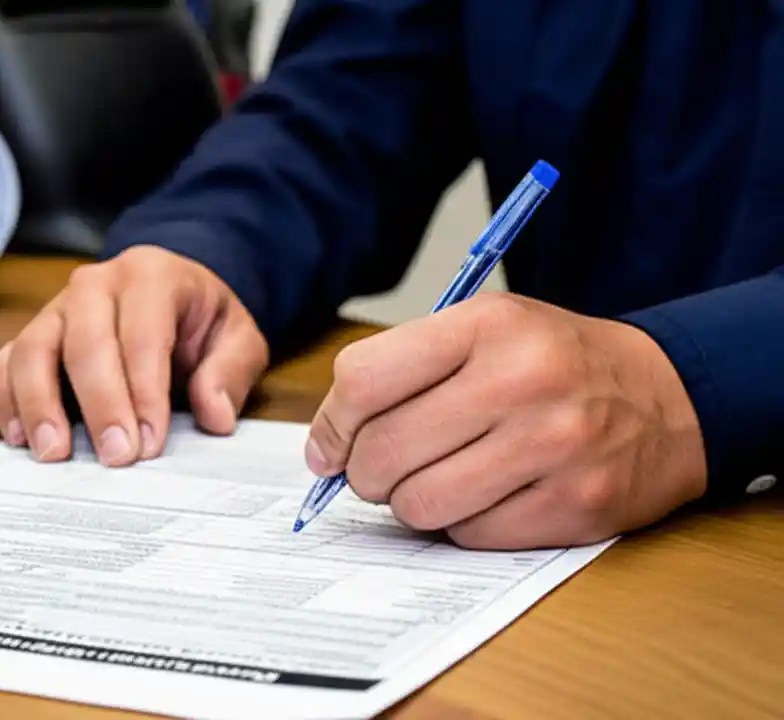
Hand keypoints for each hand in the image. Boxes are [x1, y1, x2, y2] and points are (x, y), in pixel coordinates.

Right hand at [0, 246, 268, 465]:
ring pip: (32, 349)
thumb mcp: (239, 338)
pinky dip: (6, 401)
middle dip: (99, 403)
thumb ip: (230, 373)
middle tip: (114, 457)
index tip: (149, 444)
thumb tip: (216, 415)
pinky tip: (21, 439)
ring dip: (38, 404)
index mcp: (150, 276)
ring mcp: (55, 310)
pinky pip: (3, 364)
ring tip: (54, 453)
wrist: (173, 297)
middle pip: (84, 341)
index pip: (142, 334)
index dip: (144, 391)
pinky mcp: (32, 337)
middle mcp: (94, 285)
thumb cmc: (202, 321)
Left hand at [305, 293, 707, 549]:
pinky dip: (462, 524)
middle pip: (383, 451)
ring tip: (436, 480)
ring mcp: (554, 446)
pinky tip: (486, 496)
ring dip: (411, 502)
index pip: (364, 379)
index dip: (332, 423)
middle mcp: (522, 380)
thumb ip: (402, 371)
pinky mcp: (576, 506)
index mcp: (488, 325)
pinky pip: (469, 535)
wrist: (668, 398)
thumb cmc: (551, 364)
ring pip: (419, 503)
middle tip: (381, 471)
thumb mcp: (484, 330)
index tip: (330, 447)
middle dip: (365, 473)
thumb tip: (326, 447)